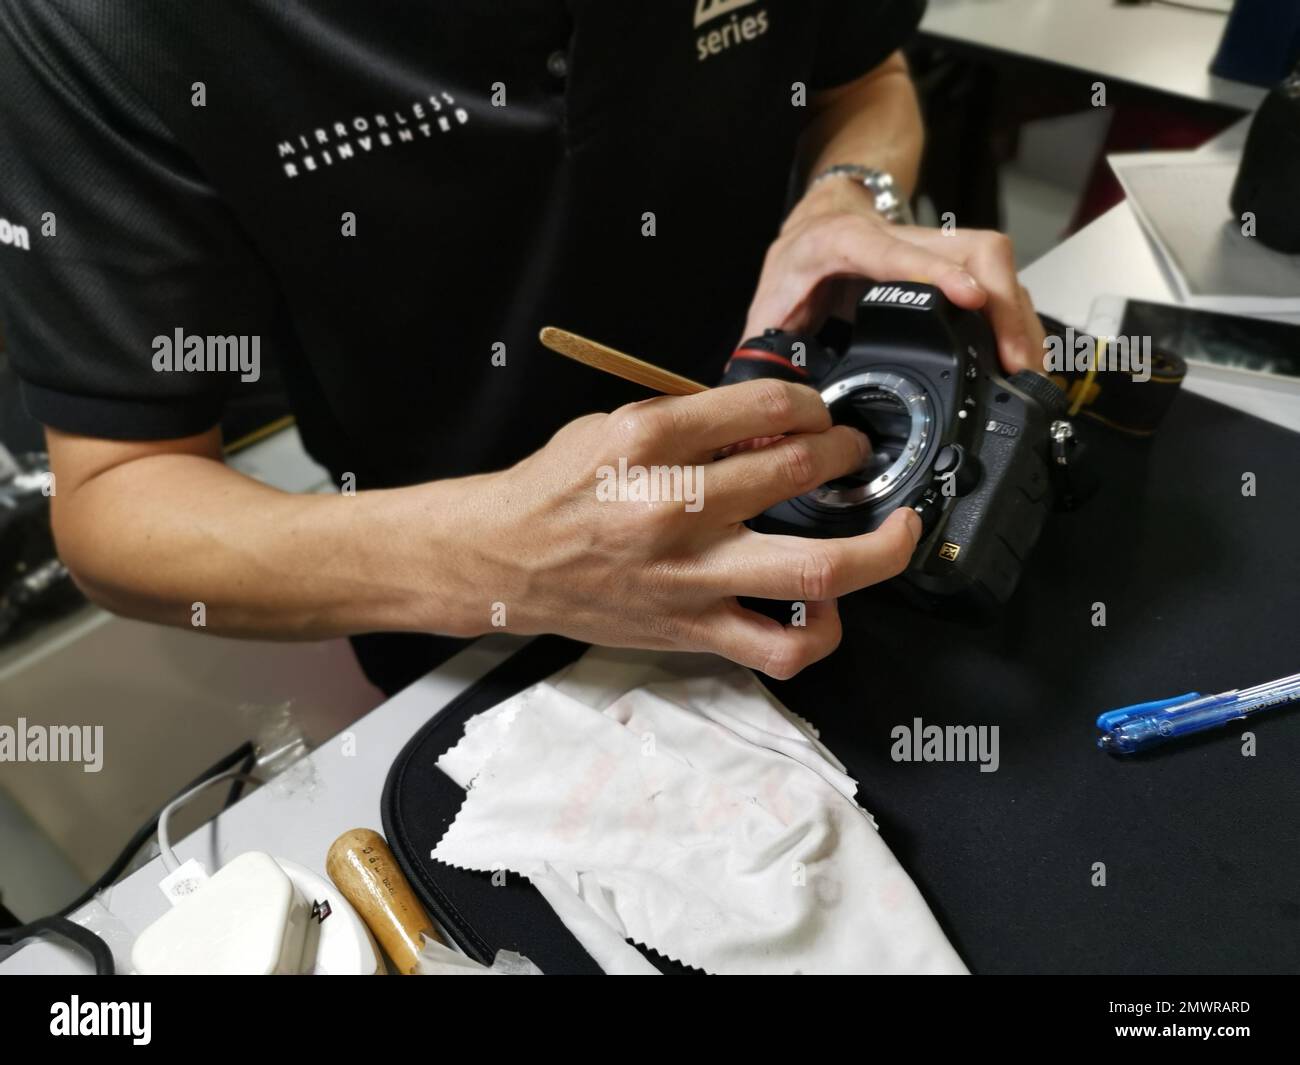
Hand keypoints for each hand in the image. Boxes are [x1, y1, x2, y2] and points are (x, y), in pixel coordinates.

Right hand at [462, 379, 920, 678]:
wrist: (504, 562)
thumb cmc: (556, 490)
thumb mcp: (610, 425)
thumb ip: (688, 420)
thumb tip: (765, 420)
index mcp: (650, 442)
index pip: (767, 408)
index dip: (811, 404)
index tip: (815, 413)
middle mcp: (675, 507)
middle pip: (799, 472)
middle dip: (845, 452)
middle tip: (851, 452)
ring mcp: (690, 575)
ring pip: (817, 568)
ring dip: (877, 545)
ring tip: (893, 529)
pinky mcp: (693, 628)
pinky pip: (781, 649)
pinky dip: (822, 632)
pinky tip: (828, 606)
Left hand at [743, 177, 1045, 374]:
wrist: (820, 217)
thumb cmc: (797, 262)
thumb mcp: (770, 304)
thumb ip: (762, 351)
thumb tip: (760, 398)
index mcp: (844, 245)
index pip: (896, 252)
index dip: (936, 273)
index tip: (971, 298)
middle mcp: (897, 235)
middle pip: (969, 250)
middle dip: (1002, 304)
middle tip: (1014, 361)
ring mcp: (932, 242)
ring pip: (992, 261)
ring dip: (1017, 312)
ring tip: (1027, 368)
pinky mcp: (953, 256)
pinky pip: (996, 276)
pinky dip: (1013, 313)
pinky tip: (1020, 350)